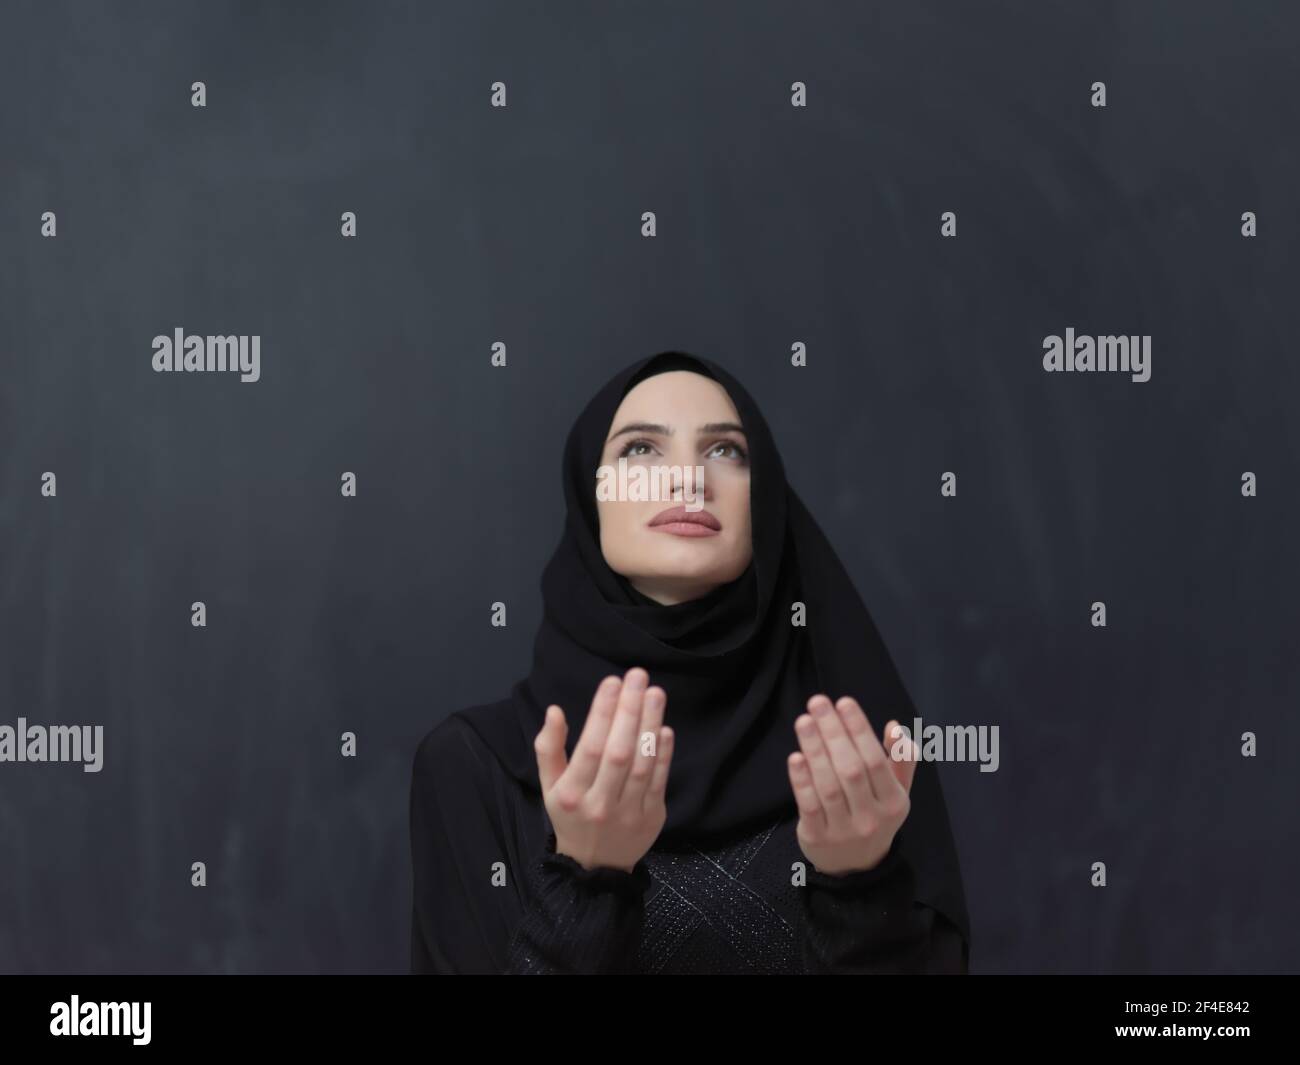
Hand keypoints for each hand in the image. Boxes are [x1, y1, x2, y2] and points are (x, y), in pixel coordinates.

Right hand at [533, 667, 673, 873]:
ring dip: (650, 725)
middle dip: (629, 710)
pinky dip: (664, 754)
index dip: (602, 713)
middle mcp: (599, 803)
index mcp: (570, 793)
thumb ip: (548, 748)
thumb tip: (555, 710)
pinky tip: (664, 728)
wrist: (595, 867)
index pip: (590, 747)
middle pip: (618, 752)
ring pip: (642, 764)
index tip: (612, 682)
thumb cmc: (570, 815)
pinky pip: (659, 781)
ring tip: (654, 693)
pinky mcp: (652, 817)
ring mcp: (628, 812)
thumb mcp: (548, 785)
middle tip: (638, 676)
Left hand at [786, 694, 917, 875]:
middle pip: (851, 770)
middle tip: (818, 702)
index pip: (876, 760)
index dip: (859, 730)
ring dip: (814, 750)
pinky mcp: (818, 838)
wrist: (856, 867)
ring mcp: (844, 830)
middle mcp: (872, 817)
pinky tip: (795, 756)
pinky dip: (801, 780)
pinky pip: (809, 806)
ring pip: (828, 786)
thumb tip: (894, 726)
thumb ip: (901, 759)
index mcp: (894, 802)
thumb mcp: (897, 791)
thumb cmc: (876, 815)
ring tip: (804, 721)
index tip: (844, 702)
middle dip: (833, 732)